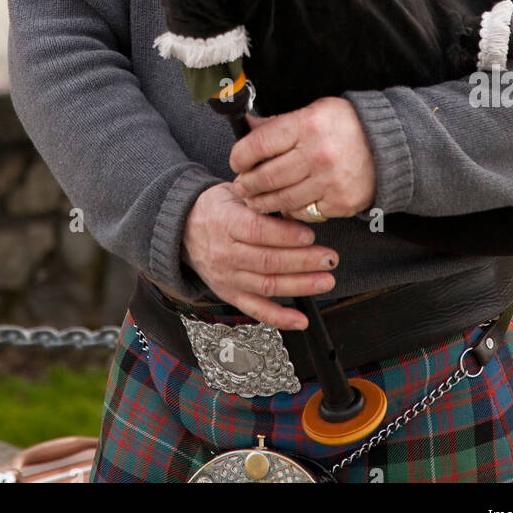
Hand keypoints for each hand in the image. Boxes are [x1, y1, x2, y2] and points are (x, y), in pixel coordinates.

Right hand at [181, 182, 338, 328]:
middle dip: (303, 261)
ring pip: (267, 285)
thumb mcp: (234, 193)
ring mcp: (228, 278)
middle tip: (329, 258)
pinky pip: (256, 310)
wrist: (184, 229)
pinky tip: (302, 320)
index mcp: (225, 223)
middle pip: (267, 261)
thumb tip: (295, 205)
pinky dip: (280, 318)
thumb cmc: (216, 208)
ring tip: (325, 281)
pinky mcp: (230, 294)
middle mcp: (225, 253)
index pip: (258, 231)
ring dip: (300, 286)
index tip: (310, 235)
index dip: (286, 236)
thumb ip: (261, 200)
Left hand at [230, 96, 375, 220]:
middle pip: (267, 177)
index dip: (240, 156)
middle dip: (247, 184)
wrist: (389, 145)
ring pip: (282, 199)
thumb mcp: (313, 111)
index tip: (236, 161)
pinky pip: (304, 212)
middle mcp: (318, 154)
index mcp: (307, 125)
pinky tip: (284, 205)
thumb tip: (247, 126)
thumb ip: (279, 122)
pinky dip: (290, 211)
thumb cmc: (346, 125)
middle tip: (240, 186)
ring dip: (262, 202)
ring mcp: (330, 181)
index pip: (259, 144)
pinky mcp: (340, 202)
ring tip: (254, 199)